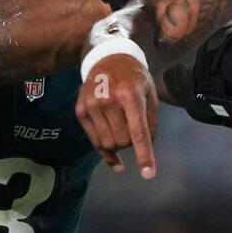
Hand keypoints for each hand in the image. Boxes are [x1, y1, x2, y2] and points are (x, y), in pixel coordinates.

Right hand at [75, 52, 159, 178]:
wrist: (107, 58)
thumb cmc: (134, 78)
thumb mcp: (150, 93)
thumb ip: (151, 121)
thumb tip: (146, 148)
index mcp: (130, 95)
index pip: (138, 132)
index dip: (144, 156)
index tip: (148, 174)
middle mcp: (109, 100)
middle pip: (122, 141)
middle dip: (131, 143)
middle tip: (133, 130)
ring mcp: (91, 105)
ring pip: (107, 144)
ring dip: (118, 146)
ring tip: (122, 132)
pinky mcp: (80, 110)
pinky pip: (94, 141)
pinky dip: (105, 152)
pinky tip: (112, 154)